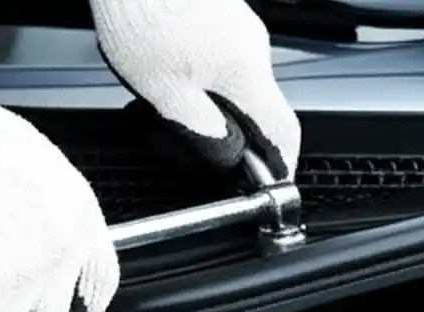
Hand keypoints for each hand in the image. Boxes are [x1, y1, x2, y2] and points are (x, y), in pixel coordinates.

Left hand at [90, 0, 300, 179]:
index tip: (275, 182)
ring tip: (172, 96)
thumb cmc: (140, 10)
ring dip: (214, 96)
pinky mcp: (218, 10)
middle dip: (237, 129)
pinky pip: (220, 52)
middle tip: (204, 143)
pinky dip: (203, 70)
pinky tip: (167, 65)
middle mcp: (252, 45)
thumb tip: (226, 154)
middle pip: (259, 104)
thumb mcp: (164, 91)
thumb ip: (200, 128)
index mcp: (246, 71)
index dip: (282, 165)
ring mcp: (238, 24)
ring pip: (236, 77)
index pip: (283, 130)